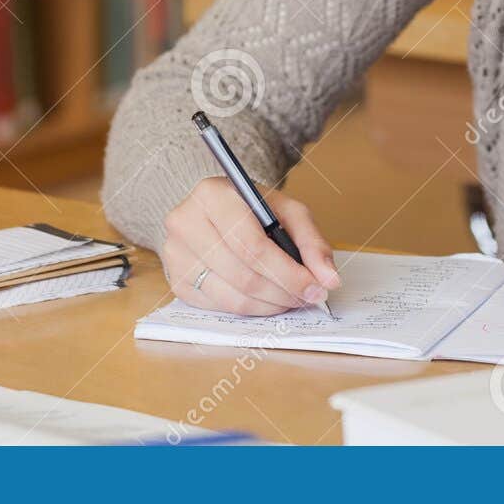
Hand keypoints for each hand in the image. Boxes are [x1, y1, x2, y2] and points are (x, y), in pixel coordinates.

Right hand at [159, 177, 340, 314]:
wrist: (216, 210)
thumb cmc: (252, 209)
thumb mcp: (287, 211)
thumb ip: (311, 242)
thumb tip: (329, 279)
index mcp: (212, 195)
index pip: (252, 247)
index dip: (288, 273)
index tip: (316, 287)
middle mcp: (184, 223)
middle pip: (243, 275)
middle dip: (284, 292)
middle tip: (308, 296)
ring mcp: (175, 254)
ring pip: (232, 297)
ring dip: (270, 305)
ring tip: (290, 298)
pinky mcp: (176, 281)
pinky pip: (219, 308)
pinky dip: (250, 309)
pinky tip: (266, 298)